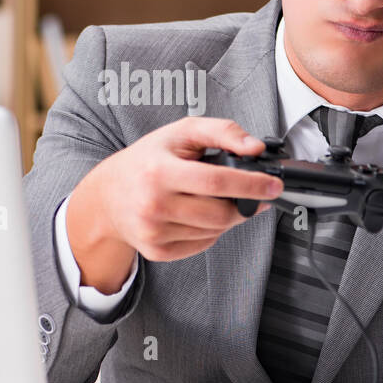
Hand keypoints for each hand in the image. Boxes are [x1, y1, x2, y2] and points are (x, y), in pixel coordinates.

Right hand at [66, 117, 283, 289]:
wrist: (108, 195)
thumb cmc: (147, 160)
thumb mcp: (180, 133)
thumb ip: (221, 131)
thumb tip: (255, 148)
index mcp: (159, 172)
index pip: (217, 182)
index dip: (252, 184)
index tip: (274, 185)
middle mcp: (154, 205)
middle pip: (220, 214)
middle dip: (246, 205)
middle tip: (254, 195)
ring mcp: (154, 232)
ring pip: (215, 231)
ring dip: (227, 217)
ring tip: (214, 199)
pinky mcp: (156, 251)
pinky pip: (202, 244)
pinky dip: (211, 231)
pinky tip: (198, 214)